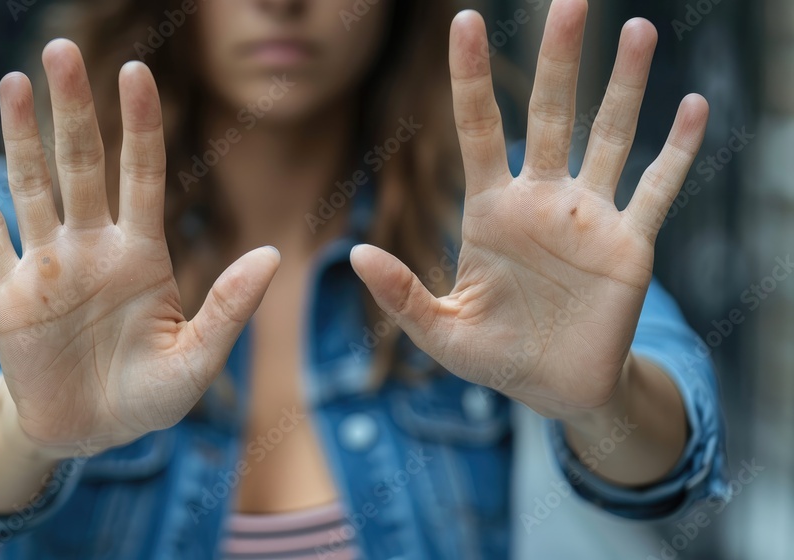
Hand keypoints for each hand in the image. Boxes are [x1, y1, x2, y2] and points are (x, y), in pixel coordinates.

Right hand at [0, 39, 279, 457]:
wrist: (87, 432)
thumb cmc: (148, 398)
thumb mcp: (197, 361)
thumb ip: (230, 308)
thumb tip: (274, 255)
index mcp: (141, 257)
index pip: (141, 175)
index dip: (139, 126)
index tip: (135, 72)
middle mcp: (92, 249)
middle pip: (80, 165)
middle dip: (71, 110)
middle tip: (61, 49)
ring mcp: (46, 266)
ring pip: (30, 187)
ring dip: (22, 136)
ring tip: (15, 81)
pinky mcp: (5, 293)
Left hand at [350, 0, 706, 420]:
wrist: (555, 388)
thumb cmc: (494, 357)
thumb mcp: (440, 331)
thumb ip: (402, 296)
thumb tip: (355, 255)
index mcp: (490, 211)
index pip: (478, 128)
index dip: (470, 77)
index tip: (464, 20)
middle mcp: (541, 199)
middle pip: (549, 114)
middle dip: (558, 59)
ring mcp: (588, 216)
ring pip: (610, 136)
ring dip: (624, 86)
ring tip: (636, 30)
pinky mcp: (629, 244)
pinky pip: (656, 189)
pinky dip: (676, 150)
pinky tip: (694, 106)